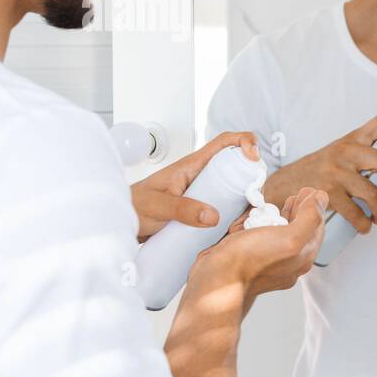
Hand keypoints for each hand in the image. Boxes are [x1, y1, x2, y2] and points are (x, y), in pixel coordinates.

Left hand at [131, 132, 258, 241]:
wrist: (122, 224)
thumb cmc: (134, 207)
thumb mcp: (157, 207)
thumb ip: (182, 209)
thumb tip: (213, 216)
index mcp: (193, 165)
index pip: (225, 143)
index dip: (244, 143)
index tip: (254, 159)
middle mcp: (204, 176)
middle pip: (239, 169)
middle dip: (252, 184)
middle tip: (250, 205)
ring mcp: (207, 193)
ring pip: (238, 193)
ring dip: (245, 208)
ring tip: (238, 226)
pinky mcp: (206, 210)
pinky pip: (229, 211)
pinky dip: (236, 221)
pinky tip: (231, 233)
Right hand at [194, 187, 327, 303]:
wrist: (215, 281)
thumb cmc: (250, 261)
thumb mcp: (289, 237)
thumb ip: (309, 218)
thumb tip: (321, 198)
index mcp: (302, 257)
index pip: (316, 227)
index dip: (314, 206)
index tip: (309, 191)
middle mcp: (287, 261)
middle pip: (298, 230)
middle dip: (298, 211)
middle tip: (297, 195)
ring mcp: (266, 260)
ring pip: (276, 233)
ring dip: (277, 216)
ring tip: (278, 204)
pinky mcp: (246, 257)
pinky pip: (256, 237)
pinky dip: (255, 224)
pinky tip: (252, 216)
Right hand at [261, 109, 376, 234]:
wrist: (283, 185)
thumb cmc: (319, 171)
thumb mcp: (340, 154)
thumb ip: (364, 156)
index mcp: (353, 139)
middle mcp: (346, 150)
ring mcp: (336, 171)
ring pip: (375, 195)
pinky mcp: (328, 192)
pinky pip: (357, 213)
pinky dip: (364, 225)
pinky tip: (365, 227)